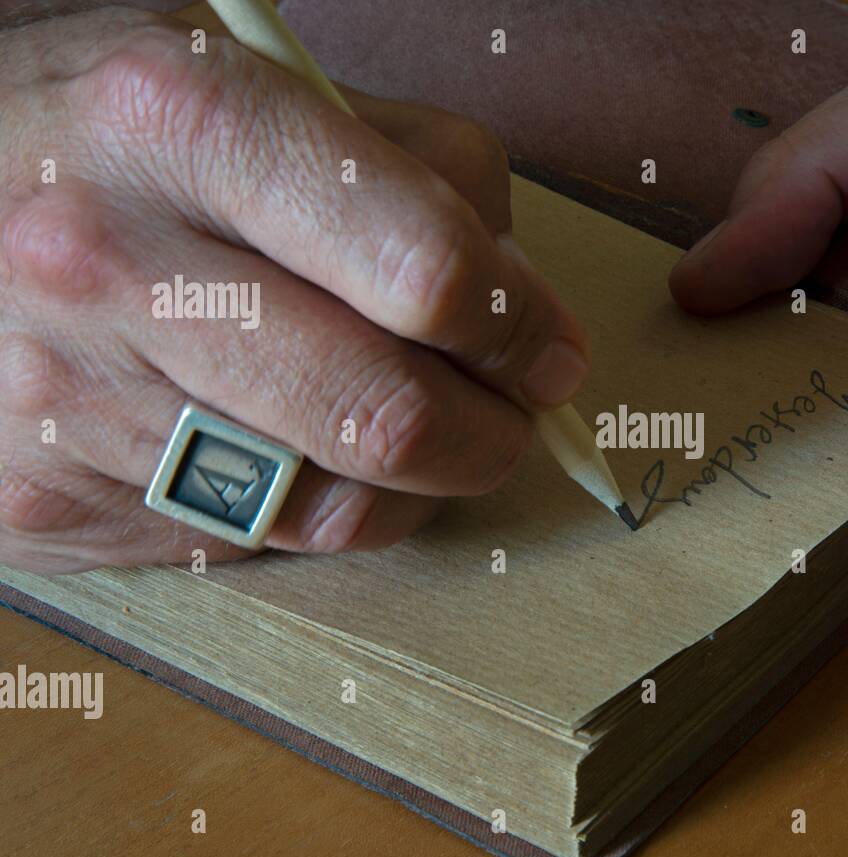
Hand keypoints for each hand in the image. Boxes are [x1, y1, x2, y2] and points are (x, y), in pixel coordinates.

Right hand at [0, 7, 588, 572]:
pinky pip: (249, 542)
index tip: (549, 349)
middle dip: (492, 432)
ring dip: (418, 484)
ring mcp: (65, 398)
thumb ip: (414, 165)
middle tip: (512, 415)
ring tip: (421, 433)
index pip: (421, 267)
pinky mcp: (48, 501)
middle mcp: (105, 263)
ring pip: (333, 505)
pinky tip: (302, 447)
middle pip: (386, 413)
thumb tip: (524, 295)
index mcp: (178, 122)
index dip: (517, 325)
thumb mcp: (252, 77)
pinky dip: (314, 506)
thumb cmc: (110, 132)